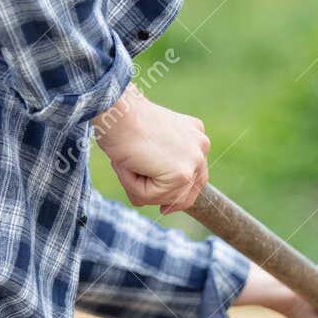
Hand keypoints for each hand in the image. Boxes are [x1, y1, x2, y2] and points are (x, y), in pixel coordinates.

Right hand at [94, 87, 209, 213]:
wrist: (117, 110)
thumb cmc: (123, 121)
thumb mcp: (150, 141)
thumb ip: (161, 164)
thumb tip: (156, 200)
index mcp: (195, 134)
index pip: (194, 174)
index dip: (177, 192)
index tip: (165, 207)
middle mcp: (201, 146)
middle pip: (189, 191)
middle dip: (161, 197)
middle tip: (142, 194)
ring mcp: (194, 160)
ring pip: (167, 197)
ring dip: (140, 189)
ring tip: (126, 165)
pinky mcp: (182, 174)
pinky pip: (153, 197)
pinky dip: (133, 187)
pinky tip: (127, 166)